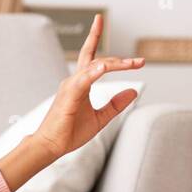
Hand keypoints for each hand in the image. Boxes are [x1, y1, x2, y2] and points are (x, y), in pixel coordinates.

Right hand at [30, 14, 142, 158]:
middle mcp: (74, 80)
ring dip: (114, 64)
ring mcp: (70, 86)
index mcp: (80, 83)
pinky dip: (94, 72)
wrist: (51, 146)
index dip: (105, 46)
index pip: (93, 58)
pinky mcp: (69, 95)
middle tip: (140, 61)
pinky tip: (104, 67)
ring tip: (132, 64)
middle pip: (97, 58)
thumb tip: (133, 91)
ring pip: (95, 66)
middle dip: (119, 58)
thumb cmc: (70, 132)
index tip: (129, 51)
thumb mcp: (101, 118)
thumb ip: (116, 104)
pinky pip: (84, 79)